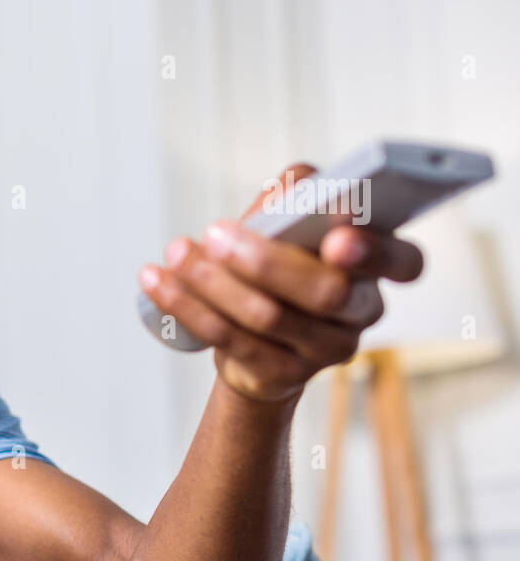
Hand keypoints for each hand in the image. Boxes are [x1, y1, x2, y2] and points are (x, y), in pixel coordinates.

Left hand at [139, 163, 424, 403]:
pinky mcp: (282, 373)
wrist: (253, 340)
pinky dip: (188, 307)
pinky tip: (157, 281)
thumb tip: (294, 186)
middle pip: (326, 293)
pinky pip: (231, 340)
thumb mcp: (289, 223)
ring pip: (269, 318)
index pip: (404, 261)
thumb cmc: (279, 262)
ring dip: (213, 281)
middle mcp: (361, 311)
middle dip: (266, 262)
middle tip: (215, 233)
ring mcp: (326, 350)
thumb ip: (298, 196)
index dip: (374, 252)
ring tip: (176, 252)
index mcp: (377, 266)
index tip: (337, 238)